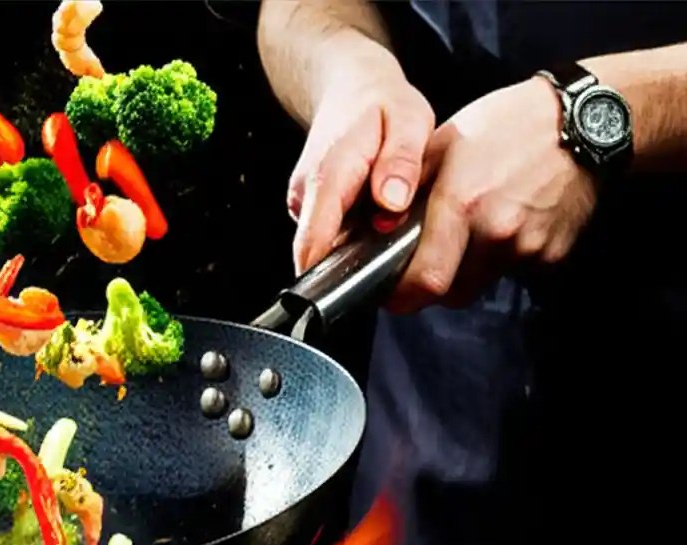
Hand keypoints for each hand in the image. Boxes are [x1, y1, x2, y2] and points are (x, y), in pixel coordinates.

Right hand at [290, 64, 434, 273]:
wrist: (350, 87)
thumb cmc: (381, 103)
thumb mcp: (407, 119)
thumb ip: (400, 160)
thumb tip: (392, 203)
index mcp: (328, 176)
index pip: (314, 244)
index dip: (335, 278)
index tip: (371, 290)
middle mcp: (305, 195)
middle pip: (319, 256)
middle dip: (358, 268)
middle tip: (404, 259)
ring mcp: (304, 204)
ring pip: (328, 249)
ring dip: (360, 252)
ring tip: (395, 231)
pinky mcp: (310, 209)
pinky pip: (332, 237)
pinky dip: (358, 238)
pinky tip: (382, 219)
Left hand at [389, 77, 597, 311]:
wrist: (585, 121)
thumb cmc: (507, 125)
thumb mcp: (443, 144)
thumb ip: (408, 190)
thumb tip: (376, 227)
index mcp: (461, 203)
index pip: (425, 280)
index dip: (402, 295)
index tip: (389, 292)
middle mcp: (496, 231)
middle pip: (450, 293)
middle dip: (430, 286)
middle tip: (421, 266)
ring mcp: (528, 246)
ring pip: (479, 284)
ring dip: (464, 271)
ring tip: (467, 233)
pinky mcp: (553, 254)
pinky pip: (511, 271)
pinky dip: (499, 259)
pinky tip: (504, 224)